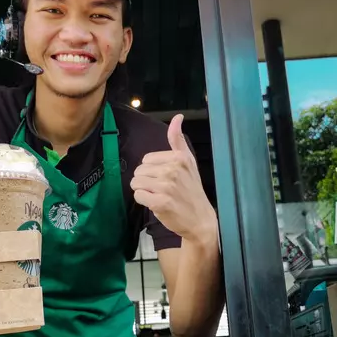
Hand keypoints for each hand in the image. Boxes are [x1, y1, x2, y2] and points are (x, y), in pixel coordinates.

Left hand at [131, 115, 216, 241]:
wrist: (200, 218)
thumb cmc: (192, 189)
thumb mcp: (188, 161)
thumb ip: (178, 139)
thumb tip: (177, 117)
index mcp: (179, 158)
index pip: (147, 159)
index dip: (152, 170)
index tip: (166, 178)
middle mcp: (172, 170)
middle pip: (139, 171)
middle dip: (147, 181)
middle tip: (163, 189)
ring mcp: (166, 186)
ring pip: (136, 183)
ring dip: (144, 191)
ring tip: (159, 195)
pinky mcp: (160, 202)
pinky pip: (138, 195)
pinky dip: (144, 201)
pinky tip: (157, 204)